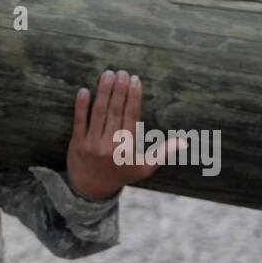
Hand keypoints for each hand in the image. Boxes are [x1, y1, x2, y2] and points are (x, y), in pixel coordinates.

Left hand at [65, 69, 177, 200]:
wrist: (91, 190)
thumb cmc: (120, 174)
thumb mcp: (144, 167)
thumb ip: (163, 153)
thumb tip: (184, 141)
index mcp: (127, 148)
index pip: (131, 116)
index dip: (133, 96)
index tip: (135, 79)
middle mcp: (110, 145)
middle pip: (115, 111)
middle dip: (119, 89)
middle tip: (122, 72)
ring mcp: (92, 144)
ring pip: (98, 112)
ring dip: (103, 91)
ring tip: (107, 74)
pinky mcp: (76, 143)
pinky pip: (79, 122)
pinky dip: (81, 106)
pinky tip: (84, 90)